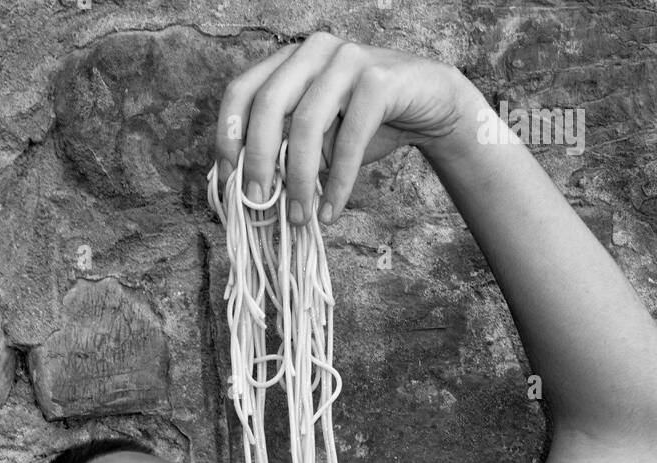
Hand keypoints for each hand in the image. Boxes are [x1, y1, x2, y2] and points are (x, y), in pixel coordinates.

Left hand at [214, 30, 474, 223]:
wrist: (429, 108)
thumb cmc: (365, 126)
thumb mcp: (317, 140)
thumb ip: (284, 152)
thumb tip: (248, 193)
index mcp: (290, 61)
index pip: (242, 92)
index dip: (228, 137)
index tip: (228, 181)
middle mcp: (314, 51)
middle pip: (268, 105)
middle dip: (258, 161)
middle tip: (257, 204)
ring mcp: (347, 59)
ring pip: (307, 123)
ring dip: (299, 179)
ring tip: (299, 217)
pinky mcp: (379, 79)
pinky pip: (350, 136)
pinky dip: (338, 180)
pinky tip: (331, 210)